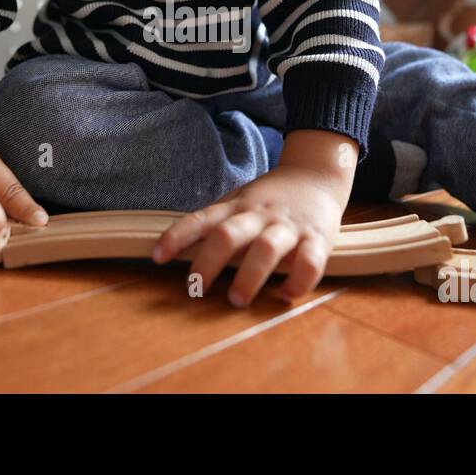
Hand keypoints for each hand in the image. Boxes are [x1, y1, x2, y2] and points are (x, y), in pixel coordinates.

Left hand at [151, 164, 347, 306]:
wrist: (318, 175)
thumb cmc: (273, 197)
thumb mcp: (241, 200)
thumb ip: (218, 222)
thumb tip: (181, 250)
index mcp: (238, 206)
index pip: (201, 219)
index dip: (177, 236)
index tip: (157, 256)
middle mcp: (260, 215)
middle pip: (228, 235)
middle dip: (209, 263)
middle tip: (196, 289)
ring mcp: (289, 226)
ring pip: (267, 248)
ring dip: (249, 277)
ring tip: (236, 299)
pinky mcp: (318, 238)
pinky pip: (309, 263)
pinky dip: (297, 282)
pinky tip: (284, 295)